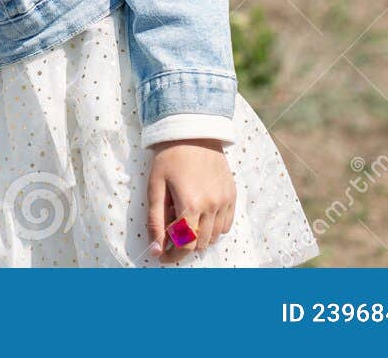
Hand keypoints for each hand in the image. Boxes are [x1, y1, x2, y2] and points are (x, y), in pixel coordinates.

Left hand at [148, 139, 234, 263]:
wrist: (193, 132)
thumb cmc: (169, 158)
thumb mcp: (155, 187)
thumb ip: (155, 220)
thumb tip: (156, 249)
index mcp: (190, 204)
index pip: (185, 245)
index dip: (172, 255)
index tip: (162, 256)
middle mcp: (212, 206)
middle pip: (200, 244)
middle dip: (184, 248)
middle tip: (170, 241)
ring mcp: (225, 201)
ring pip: (215, 237)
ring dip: (199, 238)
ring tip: (185, 225)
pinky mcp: (232, 195)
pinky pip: (227, 224)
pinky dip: (214, 228)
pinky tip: (201, 218)